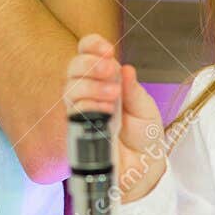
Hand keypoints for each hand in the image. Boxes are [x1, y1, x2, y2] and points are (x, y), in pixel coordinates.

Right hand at [64, 34, 167, 201]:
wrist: (143, 168)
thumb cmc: (143, 136)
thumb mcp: (145, 108)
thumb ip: (133, 90)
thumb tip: (125, 68)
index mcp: (106, 80)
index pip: (88, 54)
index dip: (92, 46)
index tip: (107, 48)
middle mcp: (90, 92)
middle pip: (73, 67)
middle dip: (89, 63)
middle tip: (110, 67)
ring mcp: (82, 111)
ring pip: (70, 88)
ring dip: (91, 86)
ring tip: (114, 95)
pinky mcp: (78, 131)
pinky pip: (73, 113)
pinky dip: (89, 106)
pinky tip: (107, 111)